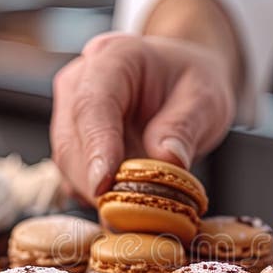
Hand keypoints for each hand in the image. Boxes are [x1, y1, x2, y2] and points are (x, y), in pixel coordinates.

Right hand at [51, 32, 236, 203]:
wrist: (182, 82)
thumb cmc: (190, 83)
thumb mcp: (204, 99)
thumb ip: (184, 127)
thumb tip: (167, 160)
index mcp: (114, 58)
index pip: (93, 104)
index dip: (97, 147)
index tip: (105, 184)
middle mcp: (81, 81)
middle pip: (72, 138)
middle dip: (94, 180)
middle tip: (126, 214)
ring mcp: (71, 112)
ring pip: (68, 161)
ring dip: (95, 191)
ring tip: (132, 211)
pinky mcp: (73, 142)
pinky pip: (73, 174)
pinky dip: (95, 194)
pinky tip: (121, 205)